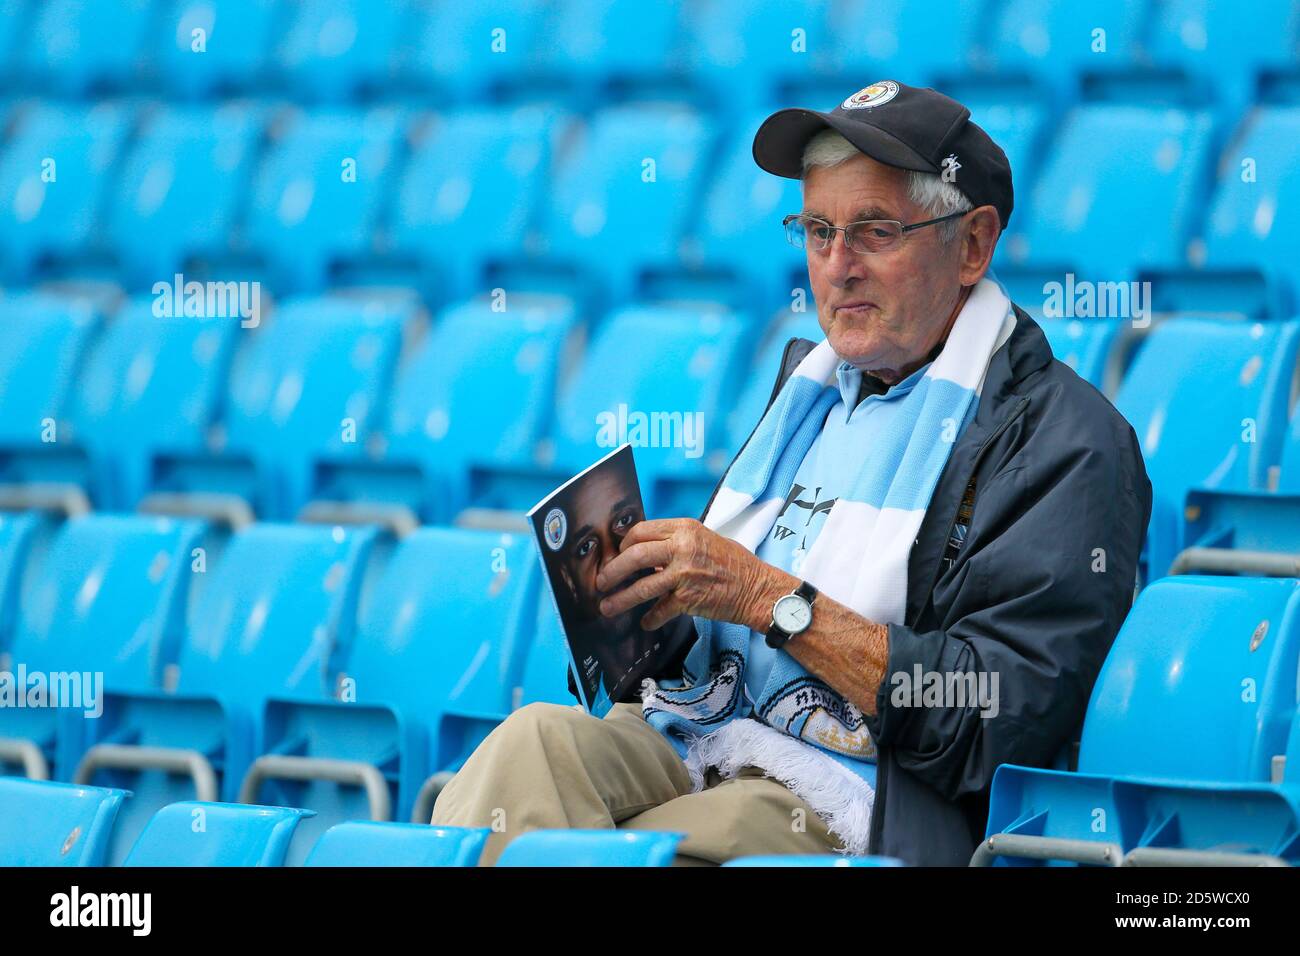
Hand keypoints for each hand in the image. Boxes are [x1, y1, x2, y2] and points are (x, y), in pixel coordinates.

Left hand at [594, 518, 792, 630]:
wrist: (758, 589)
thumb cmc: (734, 564)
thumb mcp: (704, 540)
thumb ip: (676, 542)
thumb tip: (645, 553)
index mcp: (685, 529)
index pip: (641, 531)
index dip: (624, 545)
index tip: (617, 556)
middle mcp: (683, 548)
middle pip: (634, 555)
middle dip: (612, 571)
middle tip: (601, 582)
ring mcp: (685, 574)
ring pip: (642, 586)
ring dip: (620, 599)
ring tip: (607, 607)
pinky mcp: (689, 599)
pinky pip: (660, 610)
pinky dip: (650, 618)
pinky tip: (645, 622)